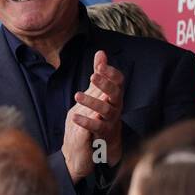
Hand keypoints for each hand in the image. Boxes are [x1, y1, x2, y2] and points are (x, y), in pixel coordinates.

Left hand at [61, 51, 123, 182]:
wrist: (105, 141)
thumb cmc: (103, 112)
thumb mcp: (101, 91)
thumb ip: (101, 72)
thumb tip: (100, 52)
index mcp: (116, 94)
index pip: (119, 80)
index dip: (111, 72)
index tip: (100, 65)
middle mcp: (117, 106)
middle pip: (116, 93)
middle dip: (105, 84)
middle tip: (93, 76)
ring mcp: (112, 120)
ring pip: (106, 110)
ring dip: (92, 102)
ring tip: (77, 94)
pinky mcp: (105, 133)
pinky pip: (97, 127)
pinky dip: (86, 121)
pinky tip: (75, 116)